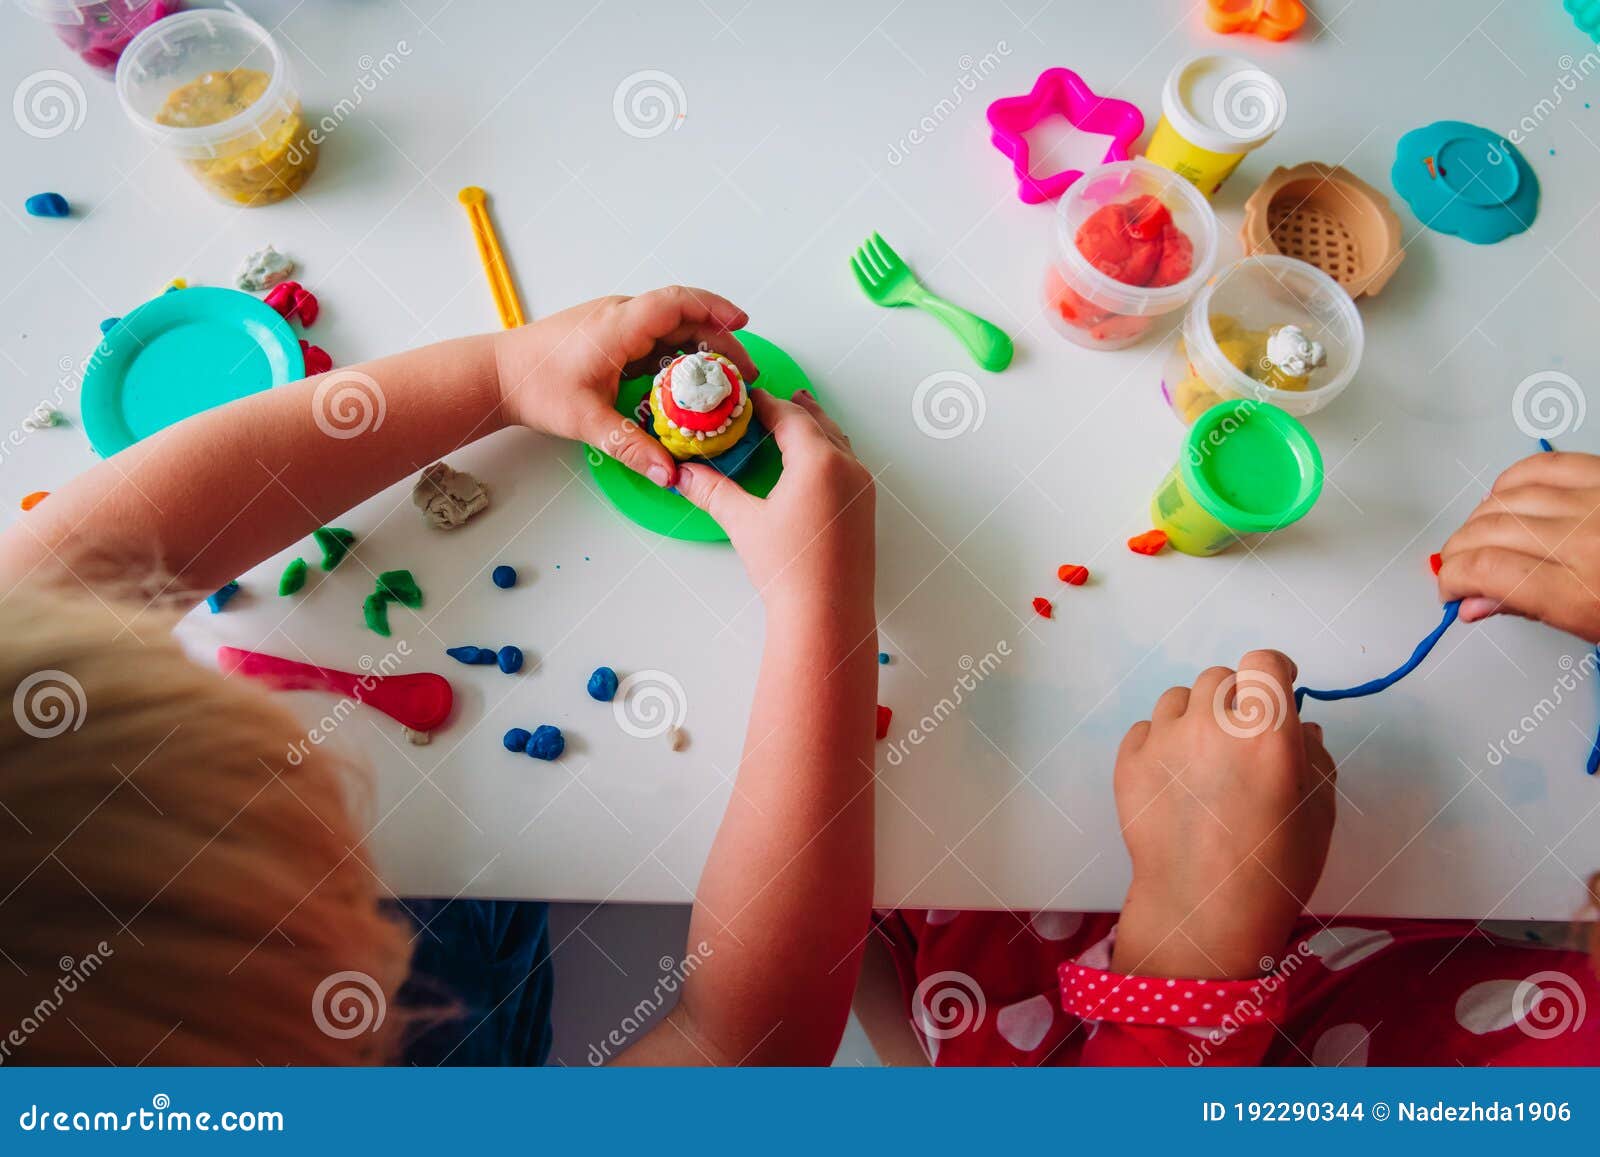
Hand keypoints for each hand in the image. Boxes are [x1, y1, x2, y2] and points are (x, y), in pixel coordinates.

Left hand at [492, 286, 757, 487]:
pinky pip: (652, 336)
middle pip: (683, 315)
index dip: (716, 310)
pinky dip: (675, 353)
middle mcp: (619, 316)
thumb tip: (670, 472)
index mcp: (619, 326)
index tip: (743, 324)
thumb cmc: (534, 386)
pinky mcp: (606, 335)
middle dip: (718, 339)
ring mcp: (612, 323)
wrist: (495, 375)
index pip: (679, 303)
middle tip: (742, 372)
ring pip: (668, 326)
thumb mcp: (588, 421)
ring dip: (698, 347)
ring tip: (719, 380)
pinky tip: (682, 382)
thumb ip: (632, 447)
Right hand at [674, 390, 874, 612]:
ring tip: (799, 420)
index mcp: (819, 461)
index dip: (765, 403)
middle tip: (774, 399)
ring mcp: (862, 489)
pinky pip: (848, 465)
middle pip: (819, 423)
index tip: (746, 397)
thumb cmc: (791, 571)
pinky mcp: (865, 510)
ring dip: (816, 428)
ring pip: (838, 443)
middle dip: (794, 409)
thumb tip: (685, 474)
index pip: (790, 416)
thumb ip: (712, 491)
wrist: (827, 616)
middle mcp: (848, 468)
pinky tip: (814, 465)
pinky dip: (828, 452)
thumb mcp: (744, 523)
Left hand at [1110, 651, 1335, 979]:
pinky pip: (1146, 728)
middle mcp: (1211, 723)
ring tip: (1204, 758)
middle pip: (1220, 677)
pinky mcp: (1128, 761)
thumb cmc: (1275, 867)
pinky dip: (1161, 742)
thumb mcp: (1318, 812)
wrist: (1202, 912)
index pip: (1263, 663)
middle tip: (1241, 737)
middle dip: (1236, 699)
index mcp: (1266, 730)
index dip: (1273, 673)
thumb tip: (1302, 729)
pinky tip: (1174, 778)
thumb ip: (1314, 758)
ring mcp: (1163, 740)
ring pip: (1179, 698)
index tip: (1276, 689)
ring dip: (1196, 715)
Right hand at [1437, 450, 1599, 642]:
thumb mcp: (1595, 626)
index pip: (1487, 571)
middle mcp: (1586, 541)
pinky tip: (1504, 501)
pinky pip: (1538, 466)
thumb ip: (1529, 608)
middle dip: (1458, 553)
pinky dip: (1508, 483)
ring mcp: (1596, 501)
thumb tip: (1473, 603)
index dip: (1452, 578)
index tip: (1449, 591)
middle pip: (1489, 533)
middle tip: (1457, 570)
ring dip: (1477, 521)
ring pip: (1503, 499)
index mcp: (1584, 592)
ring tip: (1479, 540)